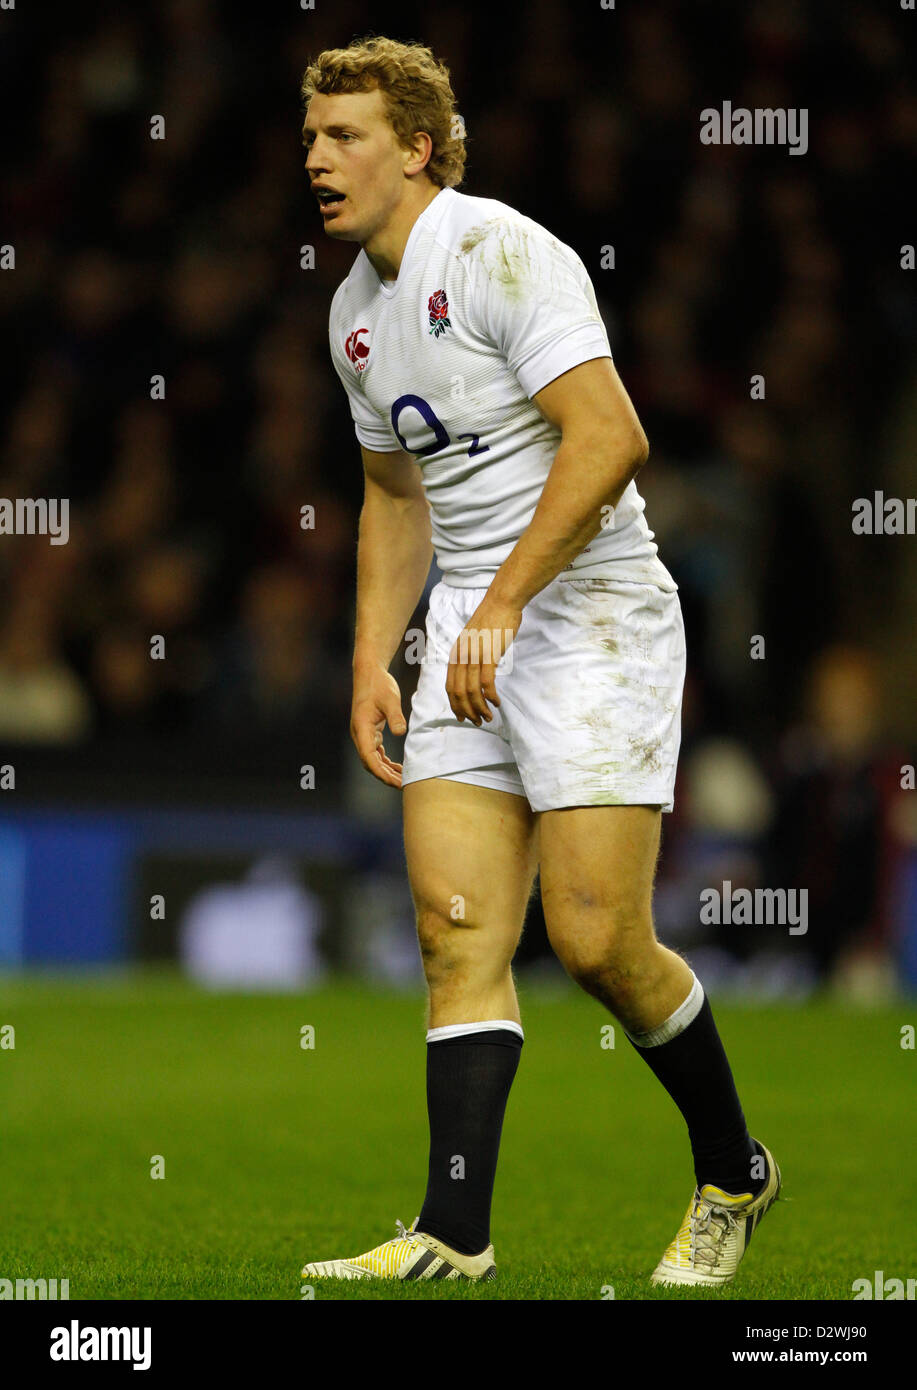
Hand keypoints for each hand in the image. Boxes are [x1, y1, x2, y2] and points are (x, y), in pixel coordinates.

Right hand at [350, 662, 406, 786]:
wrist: (369, 673)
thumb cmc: (379, 684)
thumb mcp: (390, 698)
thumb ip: (395, 715)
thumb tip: (400, 732)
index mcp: (361, 728)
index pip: (368, 757)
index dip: (381, 772)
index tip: (394, 781)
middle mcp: (360, 734)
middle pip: (370, 763)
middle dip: (386, 776)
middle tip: (405, 786)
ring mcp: (364, 734)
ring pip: (373, 759)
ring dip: (386, 770)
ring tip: (404, 779)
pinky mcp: (370, 731)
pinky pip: (376, 752)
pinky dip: (386, 762)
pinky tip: (398, 767)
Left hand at [446, 596, 521, 724]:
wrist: (502, 602)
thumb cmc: (491, 620)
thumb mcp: (474, 641)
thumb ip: (472, 657)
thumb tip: (476, 675)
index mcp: (456, 654)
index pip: (450, 687)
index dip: (456, 705)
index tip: (464, 717)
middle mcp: (461, 656)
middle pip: (459, 693)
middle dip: (467, 712)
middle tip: (479, 722)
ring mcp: (474, 655)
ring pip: (471, 691)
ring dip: (480, 708)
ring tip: (489, 717)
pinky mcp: (489, 654)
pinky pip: (486, 682)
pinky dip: (490, 696)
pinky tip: (496, 702)